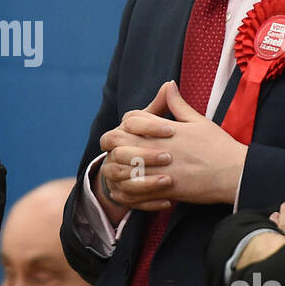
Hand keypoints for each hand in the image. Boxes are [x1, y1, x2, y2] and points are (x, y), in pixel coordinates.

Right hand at [98, 95, 175, 216]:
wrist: (136, 172)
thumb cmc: (151, 143)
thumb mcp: (156, 126)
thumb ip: (161, 107)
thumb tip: (170, 84)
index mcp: (121, 133)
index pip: (127, 124)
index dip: (149, 126)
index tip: (172, 130)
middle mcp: (112, 154)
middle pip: (120, 152)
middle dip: (144, 155)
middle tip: (169, 156)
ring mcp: (113, 175)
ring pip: (123, 178)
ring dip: (146, 181)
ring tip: (168, 181)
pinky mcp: (120, 195)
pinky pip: (130, 200)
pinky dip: (148, 201)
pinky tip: (169, 200)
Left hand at [119, 81, 248, 205]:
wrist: (234, 174)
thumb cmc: (219, 146)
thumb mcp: (198, 121)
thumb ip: (178, 105)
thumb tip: (168, 84)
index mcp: (165, 129)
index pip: (131, 118)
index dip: (127, 122)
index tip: (132, 129)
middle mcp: (157, 147)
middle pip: (117, 141)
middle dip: (114, 143)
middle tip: (120, 148)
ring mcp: (158, 169)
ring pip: (120, 167)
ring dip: (117, 167)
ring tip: (123, 168)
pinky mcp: (163, 189)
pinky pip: (133, 191)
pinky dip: (127, 190)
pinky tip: (131, 187)